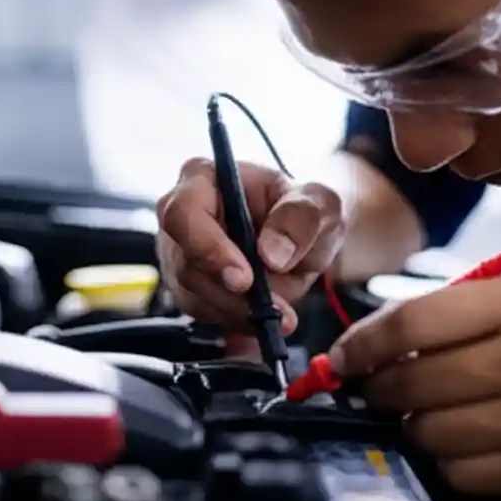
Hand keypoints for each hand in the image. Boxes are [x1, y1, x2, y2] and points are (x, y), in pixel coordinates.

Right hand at [156, 157, 344, 335]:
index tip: (244, 279)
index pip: (183, 214)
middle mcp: (181, 217)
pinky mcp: (191, 290)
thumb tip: (272, 255)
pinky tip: (266, 315)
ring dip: (241, 311)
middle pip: (188, 266)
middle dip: (233, 295)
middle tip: (275, 310)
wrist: (305, 236)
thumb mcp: (319, 203)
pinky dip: (240, 321)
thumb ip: (301, 218)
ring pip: (196, 297)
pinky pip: (207, 314)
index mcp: (202, 178)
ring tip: (282, 312)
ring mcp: (181, 256)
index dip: (209, 250)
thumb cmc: (303, 209)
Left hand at [328, 275, 500, 494]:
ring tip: (427, 411)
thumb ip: (451, 313)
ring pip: (428, 434)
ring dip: (413, 425)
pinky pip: (460, 473)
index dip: (360, 346)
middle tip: (376, 388)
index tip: (341, 358)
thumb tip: (372, 345)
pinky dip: (446, 459)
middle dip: (377, 390)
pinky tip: (460, 439)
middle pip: (410, 385)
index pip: (409, 326)